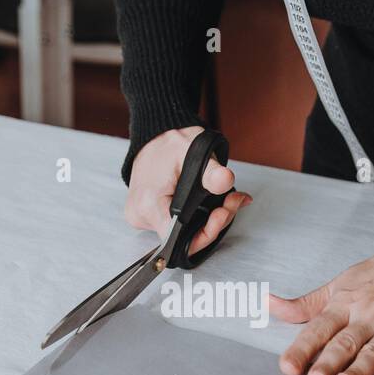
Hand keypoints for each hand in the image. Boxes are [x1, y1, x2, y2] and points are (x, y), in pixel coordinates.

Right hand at [125, 127, 252, 254]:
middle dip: (215, 222)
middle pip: (186, 237)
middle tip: (232, 199)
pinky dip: (198, 216)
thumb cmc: (170, 143)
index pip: (180, 239)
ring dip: (209, 219)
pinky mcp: (149, 215)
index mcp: (149, 204)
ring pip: (184, 232)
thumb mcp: (195, 152)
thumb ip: (211, 172)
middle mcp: (142, 216)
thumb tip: (225, 180)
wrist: (155, 135)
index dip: (206, 233)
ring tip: (226, 198)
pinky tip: (212, 202)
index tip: (223, 213)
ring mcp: (144, 217)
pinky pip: (178, 225)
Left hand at [269, 241, 373, 374]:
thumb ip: (304, 304)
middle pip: (346, 343)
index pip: (319, 329)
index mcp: (345, 305)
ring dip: (361, 368)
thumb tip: (268, 303)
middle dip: (330, 362)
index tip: (288, 366)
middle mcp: (368, 317)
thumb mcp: (338, 285)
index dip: (303, 348)